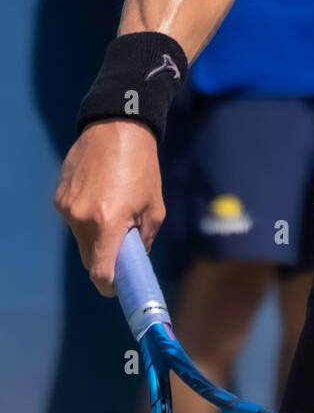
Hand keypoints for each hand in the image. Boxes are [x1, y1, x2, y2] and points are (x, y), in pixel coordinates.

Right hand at [54, 121, 164, 294]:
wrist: (117, 126)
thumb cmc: (142, 166)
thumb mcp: (155, 205)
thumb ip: (145, 238)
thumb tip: (136, 258)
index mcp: (106, 224)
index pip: (99, 272)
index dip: (109, 284)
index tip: (118, 286)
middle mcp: (80, 219)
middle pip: (88, 258)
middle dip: (105, 259)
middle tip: (122, 248)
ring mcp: (66, 207)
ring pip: (80, 238)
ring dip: (96, 235)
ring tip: (114, 209)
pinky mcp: (59, 196)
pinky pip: (73, 218)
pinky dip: (86, 216)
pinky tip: (100, 195)